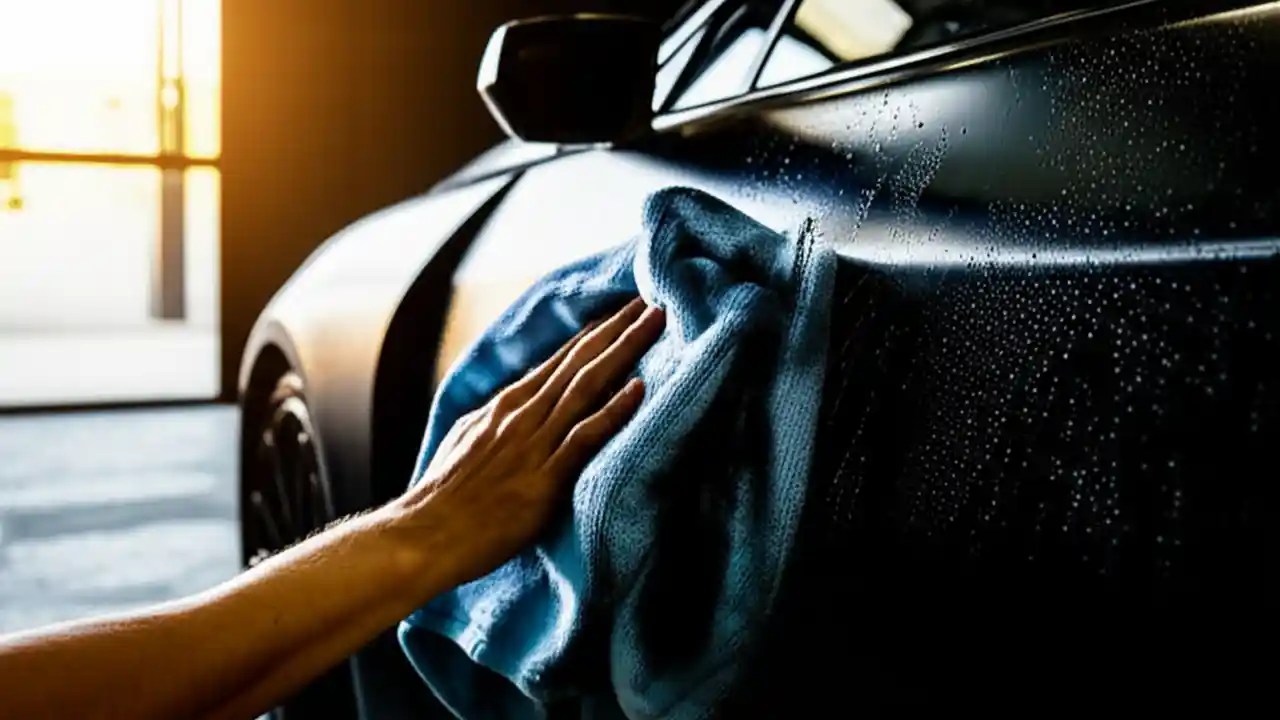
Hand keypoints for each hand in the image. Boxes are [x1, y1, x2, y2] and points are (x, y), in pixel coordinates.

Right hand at [391, 298, 664, 588]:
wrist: (424, 535)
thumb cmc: (444, 496)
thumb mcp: (466, 439)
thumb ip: (495, 417)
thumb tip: (518, 399)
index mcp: (505, 405)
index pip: (558, 360)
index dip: (593, 334)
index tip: (621, 312)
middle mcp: (522, 414)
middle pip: (579, 361)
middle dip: (617, 328)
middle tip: (651, 300)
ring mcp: (534, 443)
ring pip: (587, 385)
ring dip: (624, 350)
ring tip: (655, 323)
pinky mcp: (544, 478)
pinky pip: (586, 436)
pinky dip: (614, 410)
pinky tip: (639, 388)